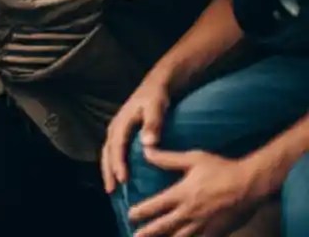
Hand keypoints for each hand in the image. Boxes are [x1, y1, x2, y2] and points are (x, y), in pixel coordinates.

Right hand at [102, 77, 171, 192]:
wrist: (156, 84)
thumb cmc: (157, 96)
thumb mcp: (157, 107)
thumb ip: (153, 124)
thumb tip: (148, 144)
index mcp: (122, 121)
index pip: (116, 146)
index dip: (118, 163)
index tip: (123, 179)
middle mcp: (115, 126)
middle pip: (107, 151)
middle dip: (108, 171)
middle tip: (111, 189)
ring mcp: (116, 129)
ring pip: (107, 152)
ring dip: (108, 169)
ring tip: (111, 186)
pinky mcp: (120, 132)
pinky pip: (112, 150)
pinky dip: (112, 163)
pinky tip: (118, 173)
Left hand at [127, 149, 257, 236]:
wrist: (251, 184)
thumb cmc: (222, 169)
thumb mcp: (193, 158)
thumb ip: (167, 158)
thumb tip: (146, 151)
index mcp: (182, 194)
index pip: (155, 206)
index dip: (140, 212)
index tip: (129, 215)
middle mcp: (190, 212)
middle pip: (164, 226)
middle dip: (148, 232)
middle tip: (134, 236)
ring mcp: (204, 224)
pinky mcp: (217, 231)